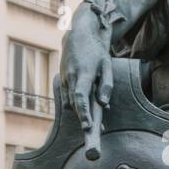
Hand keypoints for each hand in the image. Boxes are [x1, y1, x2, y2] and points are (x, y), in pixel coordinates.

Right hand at [60, 22, 112, 143]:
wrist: (77, 34)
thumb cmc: (95, 50)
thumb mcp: (107, 64)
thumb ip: (107, 84)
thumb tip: (104, 104)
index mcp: (83, 73)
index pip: (81, 97)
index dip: (83, 113)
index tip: (88, 127)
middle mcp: (71, 77)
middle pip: (75, 104)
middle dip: (84, 120)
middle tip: (95, 134)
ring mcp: (64, 79)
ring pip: (71, 102)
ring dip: (81, 114)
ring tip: (94, 125)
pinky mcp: (62, 80)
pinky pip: (68, 97)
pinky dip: (76, 106)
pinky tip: (86, 111)